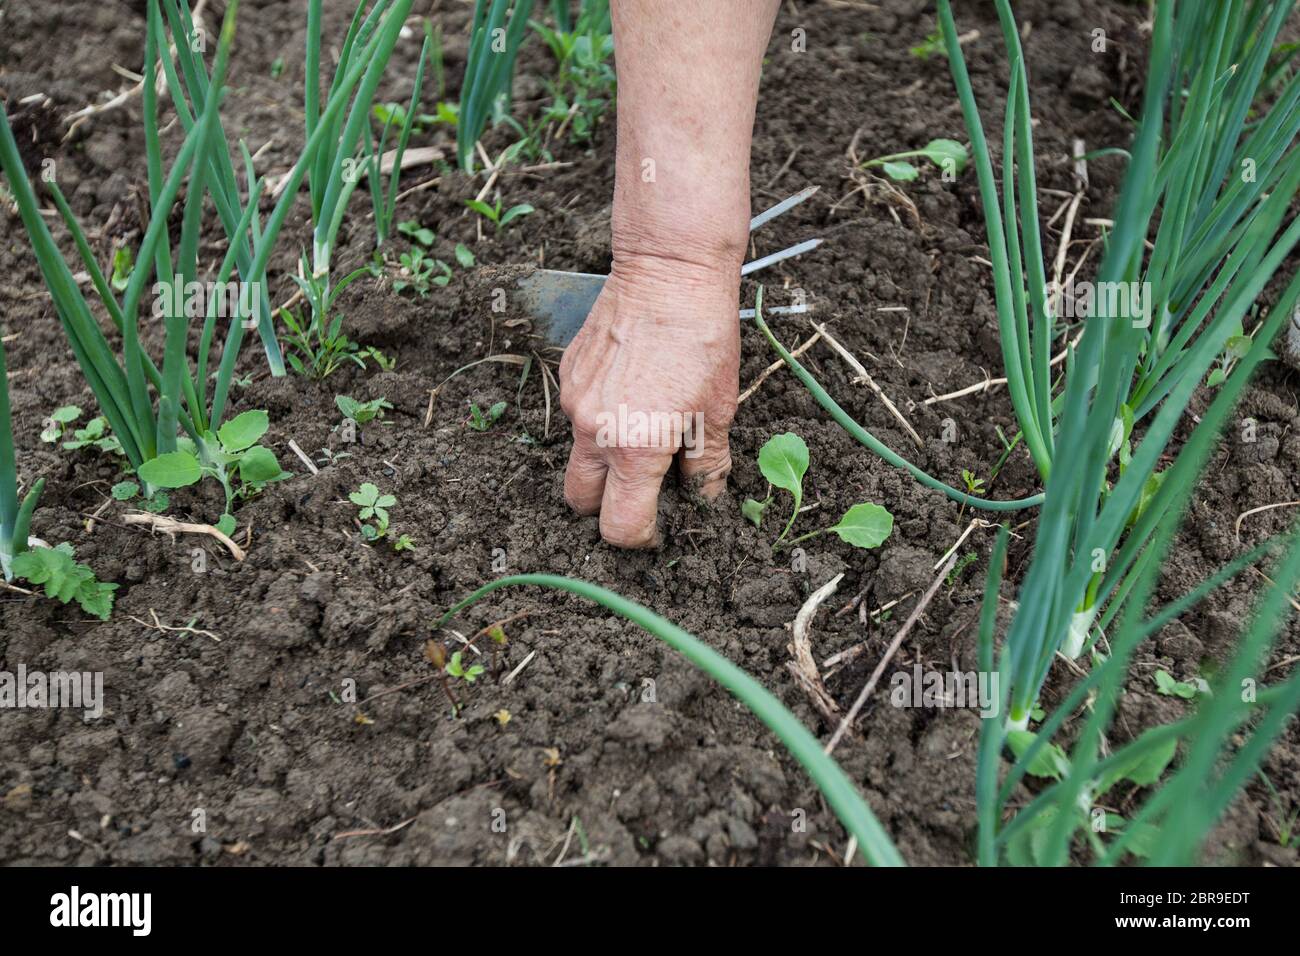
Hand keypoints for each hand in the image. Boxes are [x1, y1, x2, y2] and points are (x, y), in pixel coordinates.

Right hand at [559, 254, 739, 547]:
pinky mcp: (568, 374)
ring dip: (603, 462)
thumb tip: (703, 496)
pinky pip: (576, 416)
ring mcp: (575, 401)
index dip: (641, 537)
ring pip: (578, 457)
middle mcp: (594, 430)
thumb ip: (707, 464)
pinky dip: (599, 422)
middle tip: (645, 488)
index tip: (659, 528)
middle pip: (581, 501)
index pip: (619, 526)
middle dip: (608, 506)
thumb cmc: (703, 337)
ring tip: (643, 433)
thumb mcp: (719, 408)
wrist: (668, 270)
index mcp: (635, 447)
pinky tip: (632, 395)